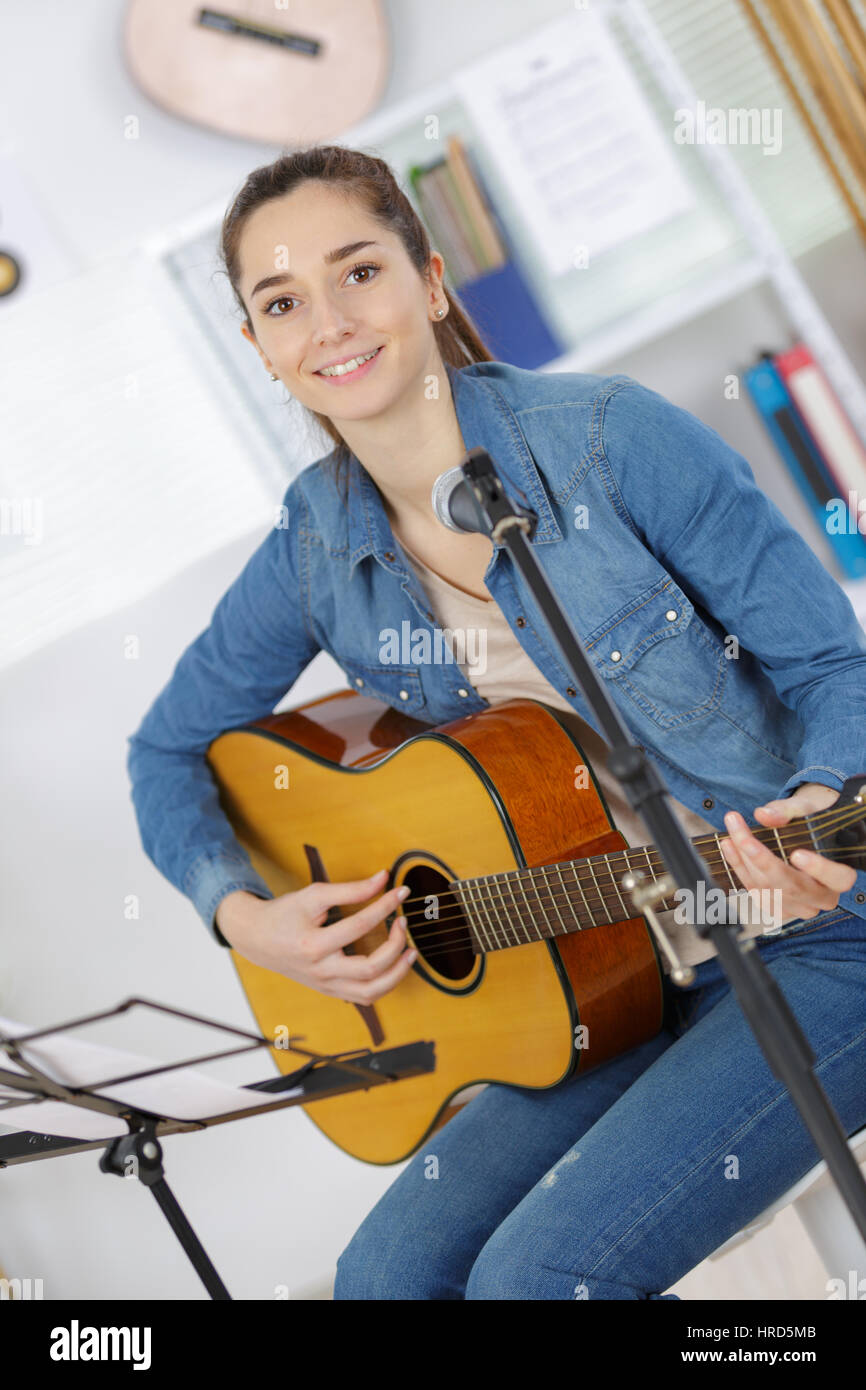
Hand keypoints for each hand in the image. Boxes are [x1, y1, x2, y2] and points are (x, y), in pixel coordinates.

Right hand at [218, 869, 417, 1003]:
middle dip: (396, 944)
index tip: (401, 892)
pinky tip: (394, 965)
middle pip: (370, 968)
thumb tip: (384, 878)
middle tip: (403, 921)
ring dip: (398, 973)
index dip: (385, 906)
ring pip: (372, 992)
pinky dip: (385, 984)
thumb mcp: (313, 895)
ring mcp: (326, 985)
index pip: (359, 926)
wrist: (257, 939)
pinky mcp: (331, 991)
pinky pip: (365, 997)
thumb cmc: (285, 914)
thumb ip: (350, 889)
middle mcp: (321, 971)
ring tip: (410, 951)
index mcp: (313, 945)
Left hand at [719, 783, 856, 927]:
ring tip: (730, 835)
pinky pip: (756, 892)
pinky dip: (739, 868)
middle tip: (742, 836)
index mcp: (840, 874)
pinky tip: (729, 847)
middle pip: (793, 886)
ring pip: (770, 890)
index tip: (797, 854)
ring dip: (745, 862)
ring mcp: (800, 907)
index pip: (839, 878)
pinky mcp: (779, 908)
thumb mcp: (806, 808)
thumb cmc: (812, 820)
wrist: (805, 834)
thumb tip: (764, 815)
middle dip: (762, 859)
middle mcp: (823, 896)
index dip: (819, 869)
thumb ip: (787, 811)